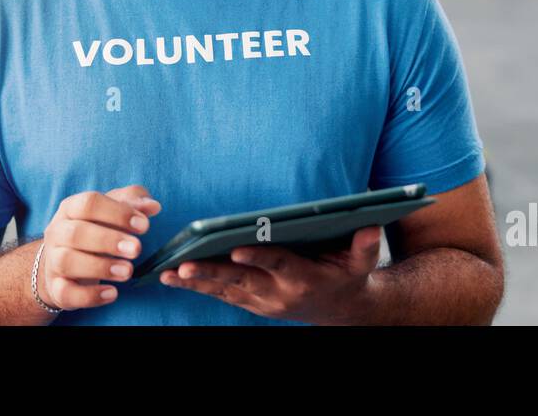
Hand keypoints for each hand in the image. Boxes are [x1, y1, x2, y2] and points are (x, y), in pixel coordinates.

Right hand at [38, 184, 160, 310]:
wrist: (64, 261)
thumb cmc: (95, 228)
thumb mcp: (113, 210)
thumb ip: (133, 201)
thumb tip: (153, 206)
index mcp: (71, 208)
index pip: (89, 204)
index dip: (117, 213)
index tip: (144, 226)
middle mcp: (57, 232)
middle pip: (76, 233)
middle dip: (108, 240)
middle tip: (137, 249)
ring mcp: (53, 261)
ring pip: (67, 262)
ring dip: (100, 267)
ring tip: (128, 271)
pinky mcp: (56, 288)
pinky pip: (66, 293)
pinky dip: (90, 295)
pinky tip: (113, 293)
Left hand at [159, 225, 382, 323]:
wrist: (339, 311)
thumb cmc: (348, 277)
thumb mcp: (362, 264)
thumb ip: (366, 246)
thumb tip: (370, 225)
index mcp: (303, 278)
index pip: (278, 265)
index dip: (258, 257)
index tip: (235, 250)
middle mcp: (278, 294)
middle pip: (241, 281)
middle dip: (211, 274)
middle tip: (183, 267)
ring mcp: (262, 301)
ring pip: (224, 291)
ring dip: (196, 283)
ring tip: (167, 274)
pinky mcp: (251, 303)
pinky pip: (221, 295)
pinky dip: (197, 287)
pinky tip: (171, 278)